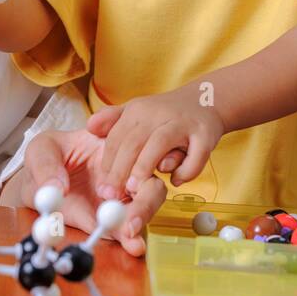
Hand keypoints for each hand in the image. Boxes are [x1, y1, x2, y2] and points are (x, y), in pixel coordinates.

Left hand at [0, 129, 167, 255]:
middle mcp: (124, 172)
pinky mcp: (111, 222)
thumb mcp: (41, 149)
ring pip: (146, 206)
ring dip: (142, 218)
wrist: (37, 184)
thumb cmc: (45, 157)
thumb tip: (57, 187)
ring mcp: (120, 198)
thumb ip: (47, 164)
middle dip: (146, 199)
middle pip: (149, 181)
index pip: (137, 149)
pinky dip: (130, 238)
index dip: (140, 160)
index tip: (127, 179)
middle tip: (131, 215)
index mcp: (113, 146)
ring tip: (130, 233)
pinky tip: (132, 245)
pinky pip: (125, 230)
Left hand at [86, 84, 224, 199]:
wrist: (207, 99)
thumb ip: (113, 120)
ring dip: (145, 167)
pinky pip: (195, 155)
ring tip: (137, 189)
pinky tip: (176, 181)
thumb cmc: (167, 113)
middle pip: (133, 141)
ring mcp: (183, 123)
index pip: (116, 138)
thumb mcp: (137, 111)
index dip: (107, 165)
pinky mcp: (205, 134)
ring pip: (159, 143)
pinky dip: (185, 171)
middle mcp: (159, 114)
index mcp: (138, 110)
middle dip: (120, 170)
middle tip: (113, 195)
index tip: (102, 188)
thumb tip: (89, 128)